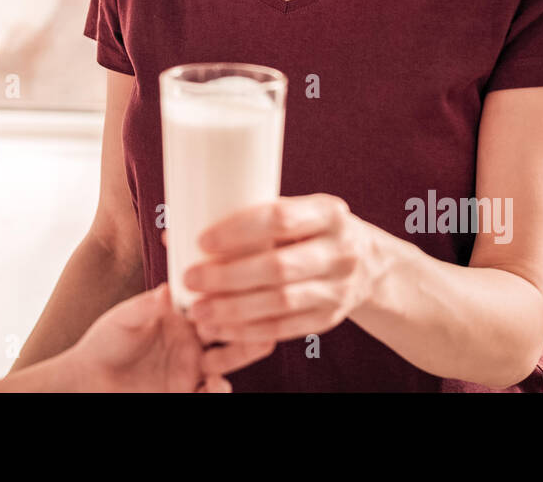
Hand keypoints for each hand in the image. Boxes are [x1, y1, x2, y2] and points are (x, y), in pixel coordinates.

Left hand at [69, 283, 274, 391]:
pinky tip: (215, 384)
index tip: (232, 295)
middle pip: (235, 324)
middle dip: (248, 323)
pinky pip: (214, 390)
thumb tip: (167, 288)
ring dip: (242, 353)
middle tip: (248, 325)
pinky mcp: (188, 389)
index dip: (228, 294)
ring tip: (234, 353)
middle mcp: (194, 336)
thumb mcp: (123, 319)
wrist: (90, 378)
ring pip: (234, 356)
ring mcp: (194, 364)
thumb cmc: (105, 341)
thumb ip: (146, 306)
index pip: (216, 297)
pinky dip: (220, 389)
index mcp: (182, 311)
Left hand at [184, 194, 380, 343]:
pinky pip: (284, 328)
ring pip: (280, 302)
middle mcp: (339, 251)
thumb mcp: (297, 212)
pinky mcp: (328, 319)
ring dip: (234, 309)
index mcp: (328, 213)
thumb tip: (175, 232)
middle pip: (279, 266)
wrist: (368, 264)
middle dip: (229, 276)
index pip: (281, 218)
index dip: (239, 230)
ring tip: (198, 310)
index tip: (202, 241)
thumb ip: (247, 220)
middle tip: (191, 279)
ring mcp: (337, 288)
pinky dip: (248, 330)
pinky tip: (220, 328)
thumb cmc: (311, 230)